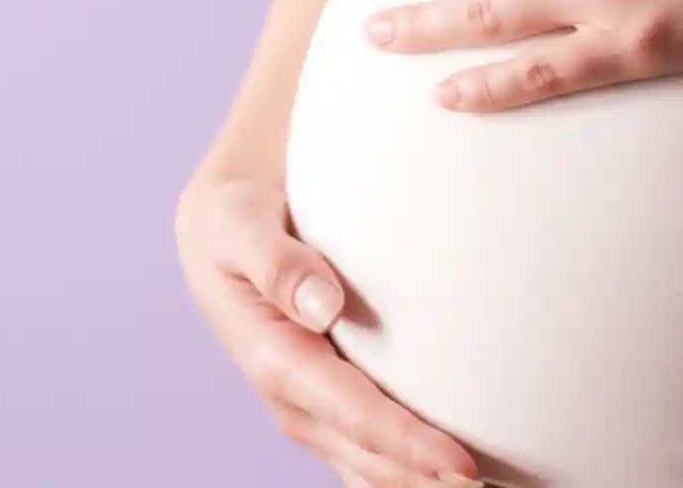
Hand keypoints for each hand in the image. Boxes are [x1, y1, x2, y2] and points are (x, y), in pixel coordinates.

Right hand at [175, 178, 481, 486]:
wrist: (220, 229)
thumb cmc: (234, 221)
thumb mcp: (241, 225)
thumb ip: (278, 264)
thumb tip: (323, 306)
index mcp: (275, 358)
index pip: (353, 413)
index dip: (406, 443)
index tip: (462, 463)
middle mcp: (294, 397)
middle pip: (369, 457)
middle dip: (424, 480)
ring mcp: (311, 407)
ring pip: (370, 467)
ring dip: (418, 482)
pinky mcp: (328, 403)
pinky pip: (369, 452)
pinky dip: (408, 471)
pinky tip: (449, 474)